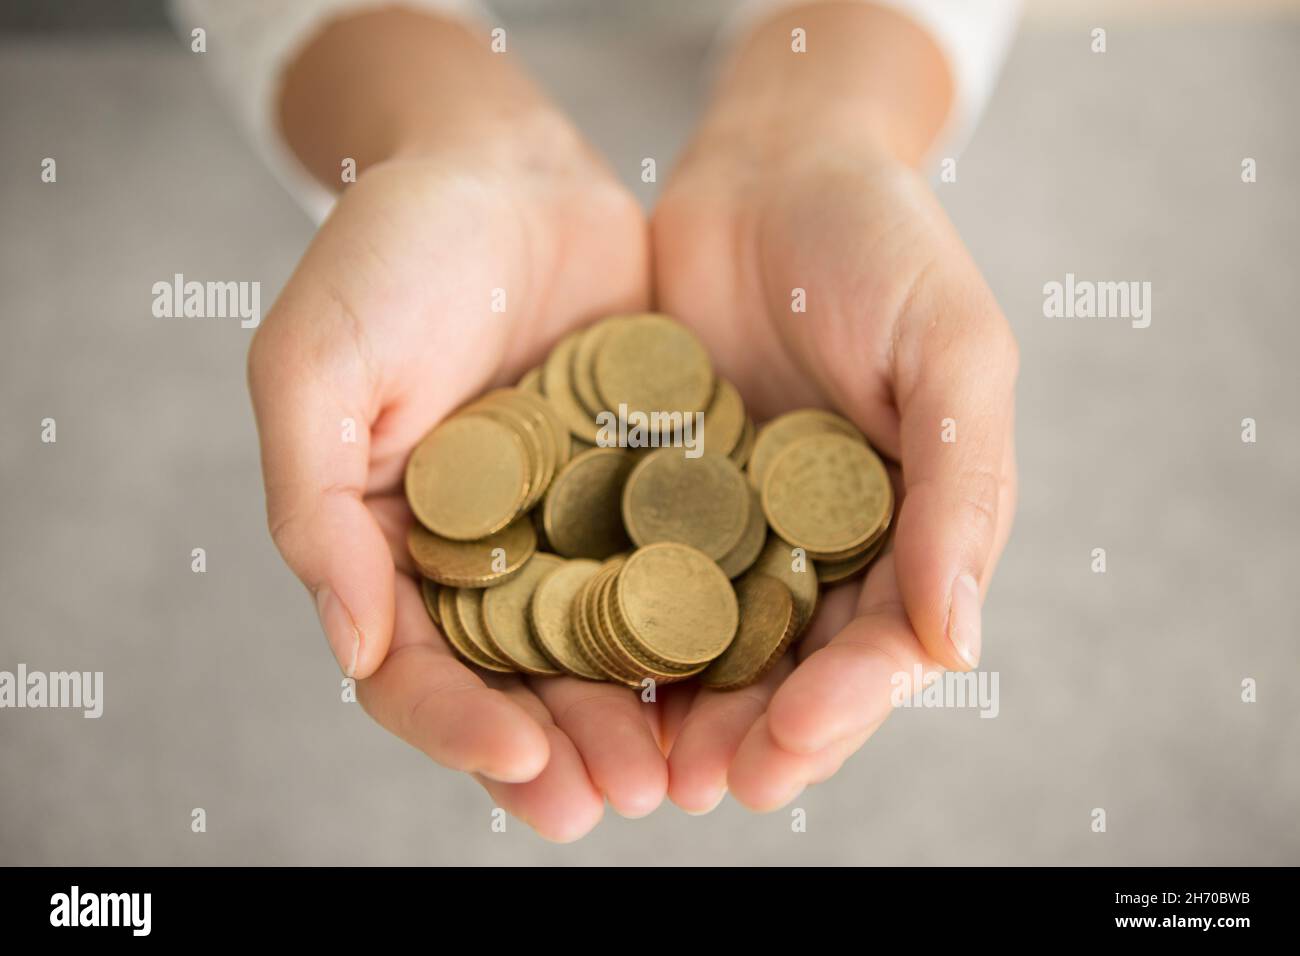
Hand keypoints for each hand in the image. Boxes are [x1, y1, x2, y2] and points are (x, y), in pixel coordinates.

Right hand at [250, 10, 663, 839]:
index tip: (521, 759)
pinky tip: (741, 668)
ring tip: (684, 769)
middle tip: (620, 796)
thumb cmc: (391, 253)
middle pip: (515, 681)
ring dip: (637, 712)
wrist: (505, 165)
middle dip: (563, 746)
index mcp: (389, 545)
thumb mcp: (316, 364)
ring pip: (602, 646)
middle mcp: (481, 554)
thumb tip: (353, 648)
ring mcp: (567, 526)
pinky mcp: (643, 489)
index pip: (409, 667)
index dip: (457, 724)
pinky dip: (698, 624)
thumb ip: (313, 504)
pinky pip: (673, 569)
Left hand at [650, 5, 1018, 812]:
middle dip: (753, 733)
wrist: (773, 166)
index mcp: (905, 525)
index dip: (842, 705)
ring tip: (643, 764)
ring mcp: (733, 520)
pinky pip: (636, 568)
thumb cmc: (885, 246)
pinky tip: (582, 668)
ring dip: (681, 708)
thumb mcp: (952, 352)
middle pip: (792, 665)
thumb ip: (964, 491)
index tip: (789, 747)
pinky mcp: (656, 488)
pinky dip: (616, 623)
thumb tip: (956, 647)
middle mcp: (819, 540)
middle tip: (703, 785)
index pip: (882, 642)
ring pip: (710, 639)